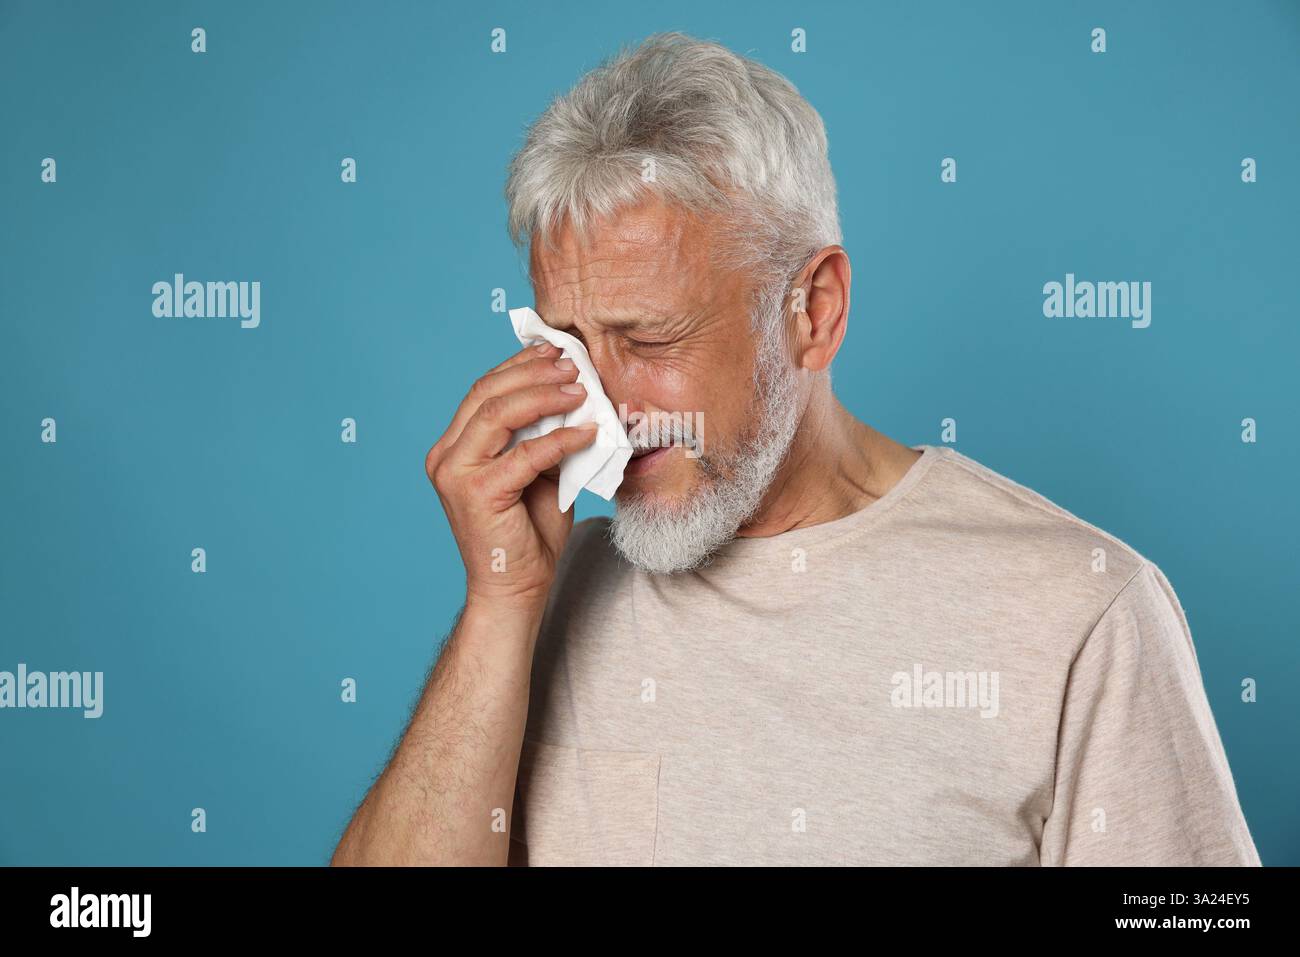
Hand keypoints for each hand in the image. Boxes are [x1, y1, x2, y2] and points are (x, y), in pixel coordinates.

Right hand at [425, 342, 597, 611]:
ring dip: (543, 395)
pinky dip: (560, 439)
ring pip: (497, 414)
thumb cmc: (528, 533)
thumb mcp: (538, 473)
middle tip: (571, 363)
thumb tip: (574, 396)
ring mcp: (456, 474)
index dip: (519, 366)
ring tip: (580, 388)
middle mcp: (446, 456)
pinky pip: (525, 453)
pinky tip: (587, 432)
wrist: (515, 589)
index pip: (483, 392)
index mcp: (454, 447)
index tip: (555, 352)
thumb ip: (543, 436)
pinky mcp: (477, 492)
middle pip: (486, 394)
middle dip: (532, 372)